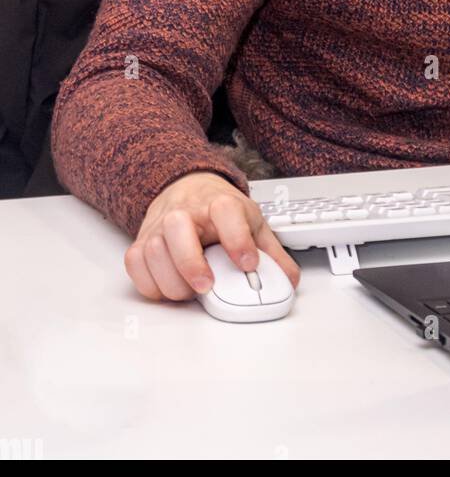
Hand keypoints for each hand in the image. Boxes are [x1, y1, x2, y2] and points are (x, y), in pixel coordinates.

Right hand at [125, 170, 300, 300]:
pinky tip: (169, 287)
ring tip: (192, 290)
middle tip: (206, 285)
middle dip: (191, 263)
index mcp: (219, 203)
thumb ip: (272, 253)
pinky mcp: (141, 241)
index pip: (227, 211)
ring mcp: (159, 225)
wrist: (188, 187)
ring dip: (172, 280)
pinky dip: (150, 283)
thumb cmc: (220, 211)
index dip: (238, 239)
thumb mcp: (252, 223)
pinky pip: (135, 264)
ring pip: (153, 249)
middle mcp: (186, 211)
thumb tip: (288, 280)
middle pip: (177, 227)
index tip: (248, 264)